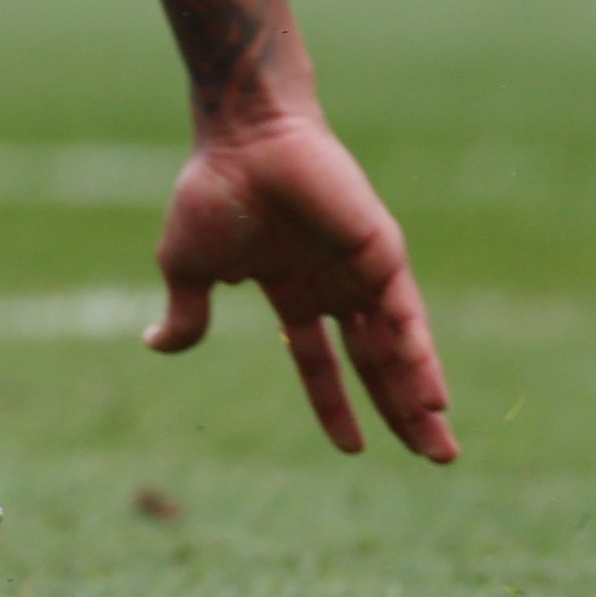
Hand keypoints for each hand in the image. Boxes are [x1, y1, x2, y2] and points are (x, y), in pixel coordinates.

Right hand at [143, 98, 457, 462]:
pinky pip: (405, 317)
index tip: (354, 449)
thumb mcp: (189, 264)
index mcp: (292, 290)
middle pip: (375, 364)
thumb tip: (156, 346)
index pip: (320, 361)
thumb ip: (187, 311)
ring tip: (439, 443)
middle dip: (401, 412)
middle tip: (436, 458)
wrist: (244, 138)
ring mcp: (362, 271)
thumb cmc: (214, 191)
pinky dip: (419, 358)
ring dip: (419, 396)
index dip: (335, 405)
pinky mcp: (383, 253)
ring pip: (397, 349)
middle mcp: (334, 285)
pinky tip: (431, 396)